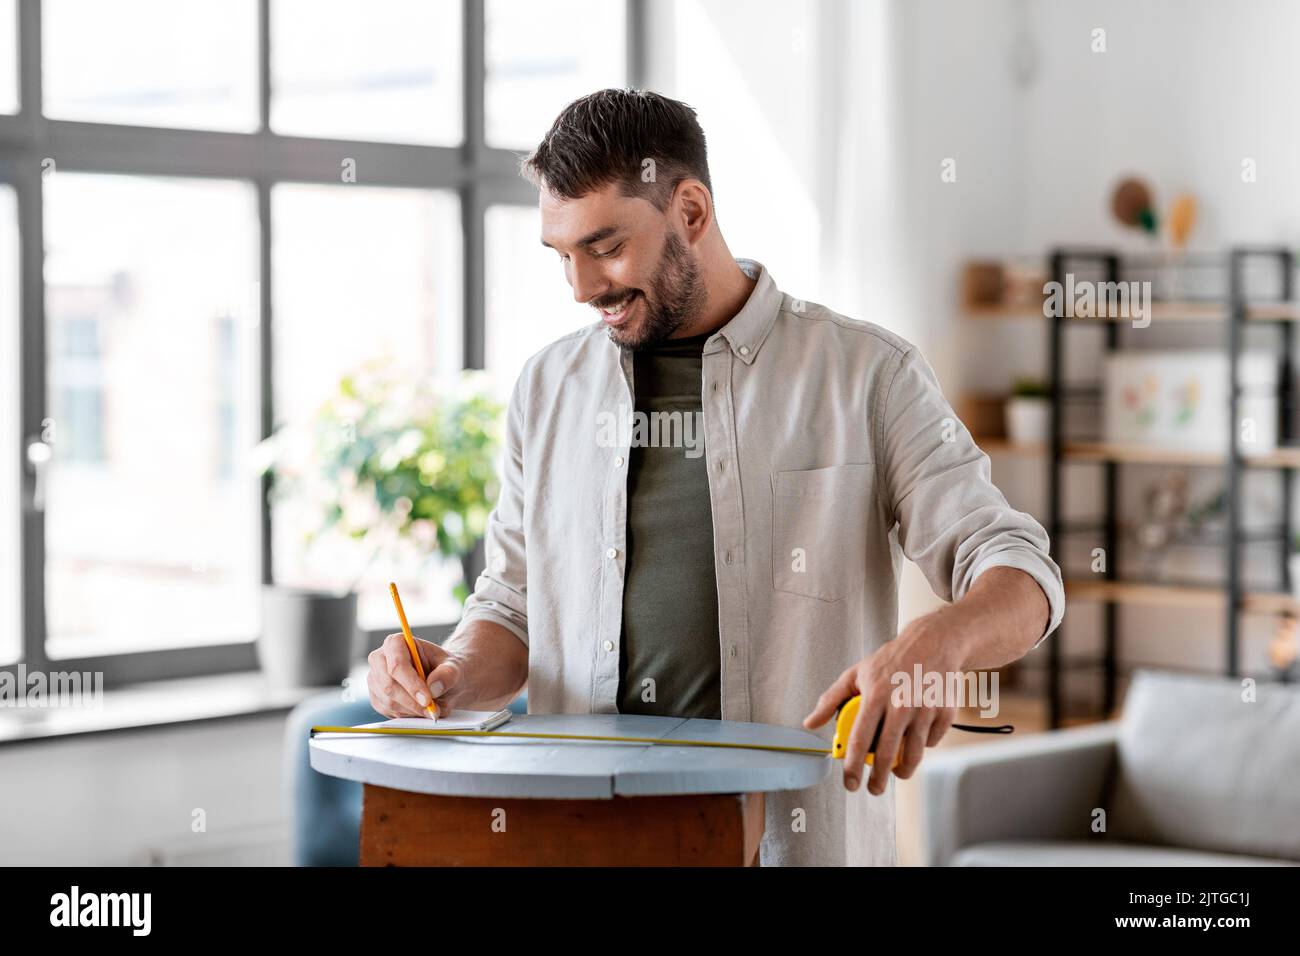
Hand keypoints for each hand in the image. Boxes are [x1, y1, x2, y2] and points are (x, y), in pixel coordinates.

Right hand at [366, 633, 468, 717]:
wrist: (440, 679)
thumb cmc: (444, 668)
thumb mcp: (453, 667)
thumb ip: (447, 674)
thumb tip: (433, 688)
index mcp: (395, 643)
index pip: (397, 665)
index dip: (411, 684)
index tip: (427, 699)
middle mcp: (379, 659)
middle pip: (389, 685)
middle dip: (412, 701)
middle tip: (432, 710)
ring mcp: (375, 679)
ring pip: (388, 701)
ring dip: (412, 710)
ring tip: (432, 709)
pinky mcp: (376, 698)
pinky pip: (388, 712)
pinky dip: (407, 715)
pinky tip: (420, 709)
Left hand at [802, 616, 959, 794]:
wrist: (933, 643)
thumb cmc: (890, 660)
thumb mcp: (856, 674)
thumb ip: (831, 700)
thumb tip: (810, 722)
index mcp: (875, 695)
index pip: (860, 739)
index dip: (853, 766)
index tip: (850, 783)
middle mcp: (901, 704)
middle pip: (887, 754)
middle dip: (878, 780)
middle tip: (873, 789)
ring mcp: (925, 709)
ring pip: (913, 754)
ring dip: (903, 770)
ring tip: (895, 773)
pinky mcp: (945, 712)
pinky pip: (933, 742)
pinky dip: (924, 746)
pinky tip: (917, 739)